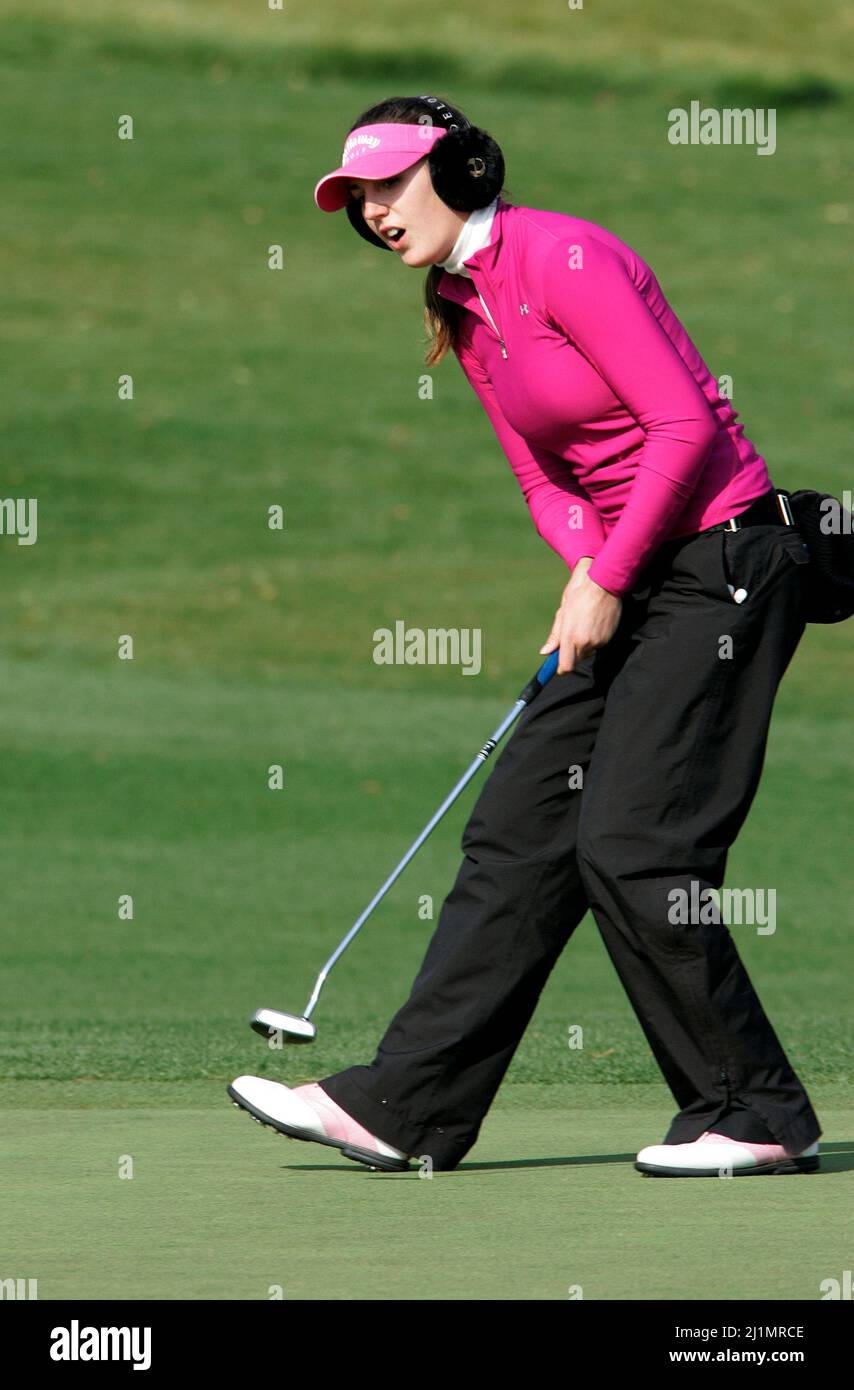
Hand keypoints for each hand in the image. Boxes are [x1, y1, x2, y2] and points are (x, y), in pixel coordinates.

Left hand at [539, 556, 622, 673]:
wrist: (603, 585)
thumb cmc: (579, 596)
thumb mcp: (562, 614)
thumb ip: (555, 636)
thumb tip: (545, 652)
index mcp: (570, 636)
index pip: (566, 666)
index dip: (561, 669)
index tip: (557, 668)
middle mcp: (585, 642)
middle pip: (576, 661)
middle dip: (571, 655)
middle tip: (570, 638)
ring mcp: (598, 641)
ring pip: (587, 653)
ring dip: (583, 646)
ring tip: (583, 625)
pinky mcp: (608, 638)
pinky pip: (597, 646)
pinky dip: (593, 640)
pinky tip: (592, 624)